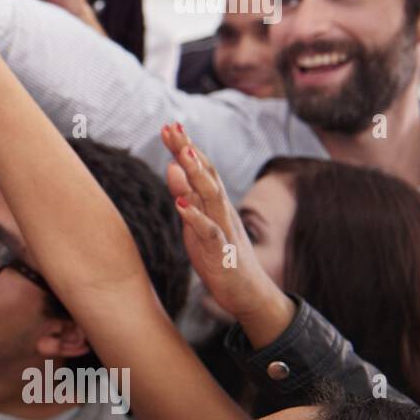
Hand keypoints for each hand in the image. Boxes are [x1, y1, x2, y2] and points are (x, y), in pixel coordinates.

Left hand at [161, 123, 294, 339]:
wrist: (249, 293)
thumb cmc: (220, 255)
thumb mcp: (197, 222)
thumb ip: (186, 196)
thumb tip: (172, 167)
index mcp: (216, 204)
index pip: (202, 169)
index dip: (186, 147)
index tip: (169, 126)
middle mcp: (222, 211)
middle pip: (207, 175)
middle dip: (189, 151)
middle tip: (173, 128)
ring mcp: (224, 230)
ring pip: (212, 197)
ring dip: (197, 175)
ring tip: (180, 155)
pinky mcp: (221, 252)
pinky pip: (209, 231)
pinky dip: (195, 217)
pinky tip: (180, 204)